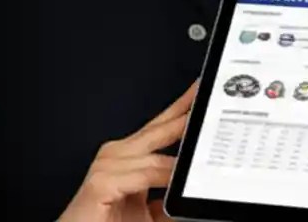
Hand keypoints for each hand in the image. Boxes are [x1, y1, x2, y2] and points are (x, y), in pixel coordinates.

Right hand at [59, 83, 196, 221]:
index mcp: (127, 157)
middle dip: (184, 116)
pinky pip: (143, 175)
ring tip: (205, 155)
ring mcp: (107, 166)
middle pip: (157, 130)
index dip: (180, 110)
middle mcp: (116, 155)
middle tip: (206, 103)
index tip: (199, 96)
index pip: (158, 128)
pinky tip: (176, 179)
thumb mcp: (147, 213)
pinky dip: (162, 177)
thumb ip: (167, 202)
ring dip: (180, 158)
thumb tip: (193, 198)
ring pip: (154, 156)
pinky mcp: (101, 183)